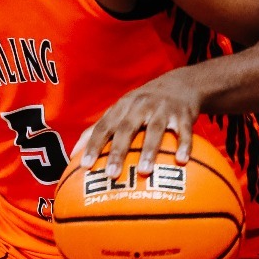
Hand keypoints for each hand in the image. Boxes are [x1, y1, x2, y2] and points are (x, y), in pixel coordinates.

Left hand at [72, 69, 201, 177]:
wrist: (180, 84)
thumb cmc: (144, 104)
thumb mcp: (122, 109)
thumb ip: (99, 129)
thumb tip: (74, 154)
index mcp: (122, 107)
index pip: (104, 126)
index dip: (93, 145)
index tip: (85, 166)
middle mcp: (140, 105)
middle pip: (126, 128)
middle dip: (117, 151)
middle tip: (111, 174)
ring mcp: (163, 109)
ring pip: (154, 129)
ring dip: (149, 150)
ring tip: (144, 171)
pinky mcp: (184, 114)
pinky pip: (184, 130)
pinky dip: (183, 145)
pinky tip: (181, 161)